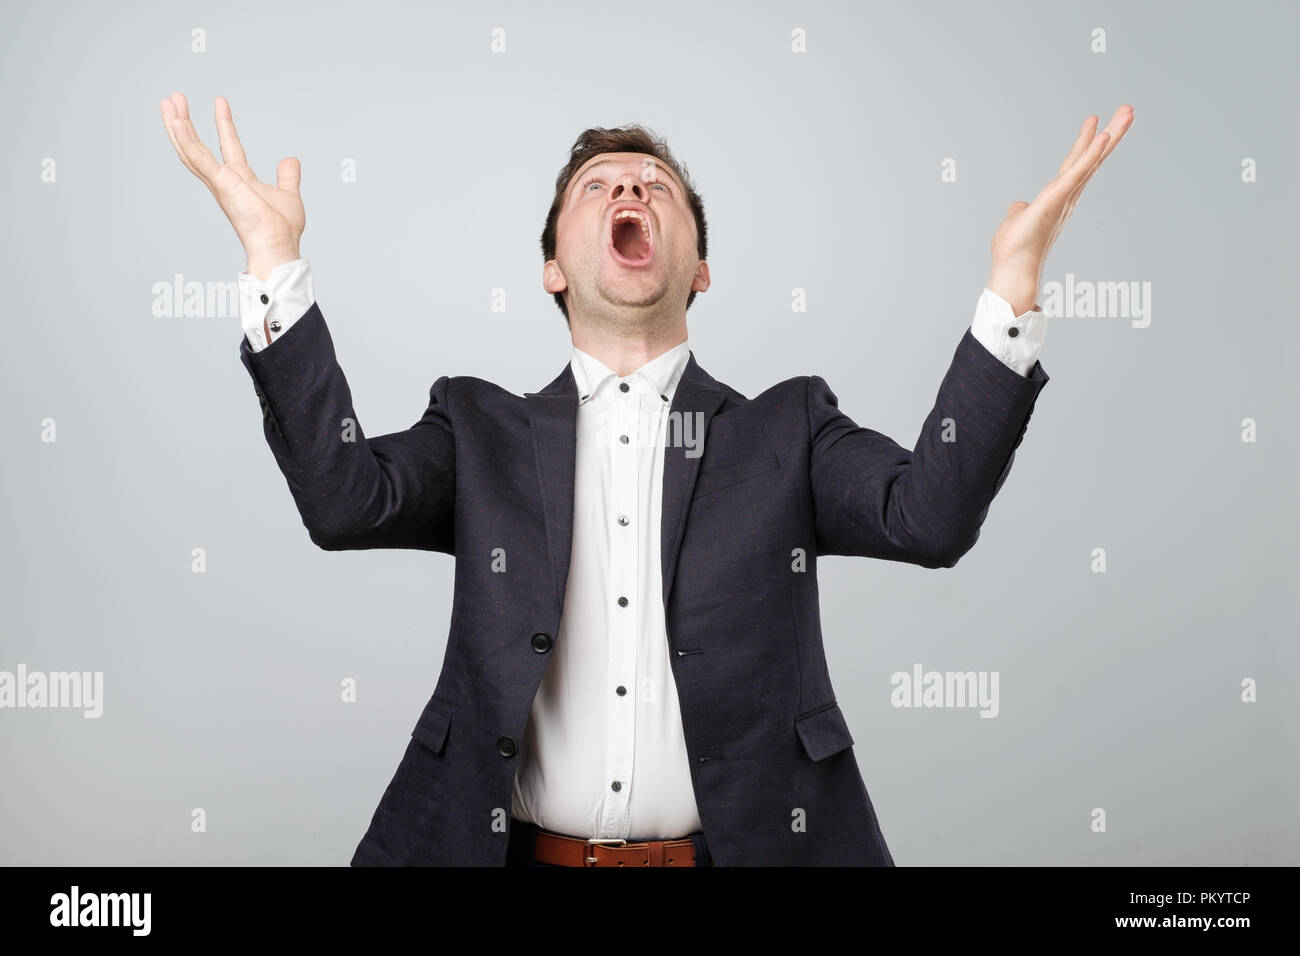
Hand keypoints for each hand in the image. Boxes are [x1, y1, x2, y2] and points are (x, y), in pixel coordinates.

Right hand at [160, 91, 305, 279]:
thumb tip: (291, 161)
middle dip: (188, 121)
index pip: (228, 146)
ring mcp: (219, 181)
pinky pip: (198, 159)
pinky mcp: (220, 183)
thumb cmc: (281, 228)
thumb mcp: (287, 193)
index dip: (224, 124)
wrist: (278, 244)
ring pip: (191, 149)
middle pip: (199, 145)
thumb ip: (287, 176)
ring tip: (169, 101)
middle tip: (176, 97)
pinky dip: (185, 140)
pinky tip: (176, 122)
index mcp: (240, 180)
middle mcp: (225, 179)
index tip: (220, 102)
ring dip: (178, 124)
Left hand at [987, 105, 1133, 313]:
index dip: (1088, 143)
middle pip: (1092, 158)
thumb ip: (1020, 209)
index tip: (1099, 123)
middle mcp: (1068, 195)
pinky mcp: (1056, 198)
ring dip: (1109, 135)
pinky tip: (1102, 137)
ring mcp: (1065, 196)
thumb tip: (1018, 206)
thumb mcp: (1017, 219)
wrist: (1013, 268)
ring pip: (1090, 160)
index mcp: (1059, 196)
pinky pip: (1076, 172)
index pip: (1077, 164)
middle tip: (1129, 110)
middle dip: (1111, 133)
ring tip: (1126, 113)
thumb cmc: (1015, 249)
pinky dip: (1090, 155)